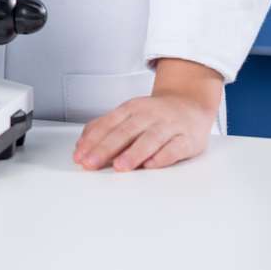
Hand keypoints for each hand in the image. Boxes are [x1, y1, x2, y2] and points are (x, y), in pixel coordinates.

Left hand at [73, 59, 221, 170]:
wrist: (190, 103)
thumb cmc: (155, 114)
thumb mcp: (128, 114)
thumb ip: (105, 127)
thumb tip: (82, 145)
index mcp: (131, 109)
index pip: (108, 124)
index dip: (92, 140)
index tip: (80, 155)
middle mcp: (149, 115)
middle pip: (125, 132)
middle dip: (105, 148)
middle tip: (91, 162)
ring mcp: (169, 126)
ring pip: (149, 139)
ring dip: (133, 153)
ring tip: (119, 166)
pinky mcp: (187, 139)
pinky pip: (174, 148)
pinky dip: (162, 157)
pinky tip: (150, 165)